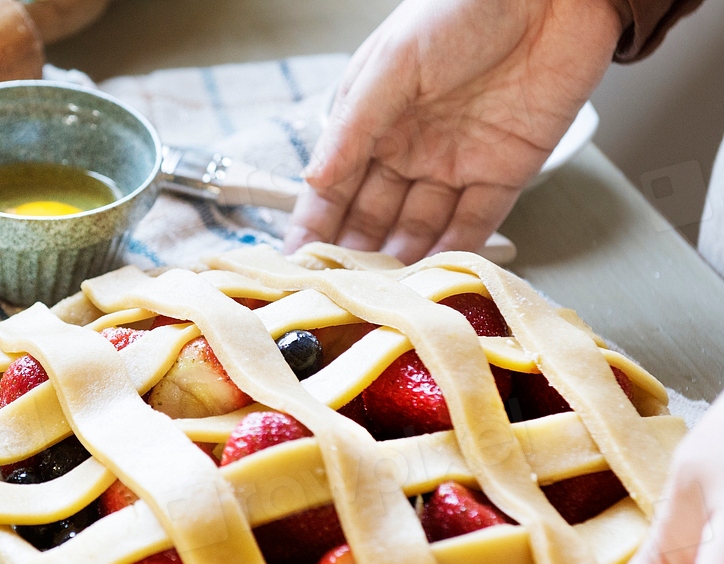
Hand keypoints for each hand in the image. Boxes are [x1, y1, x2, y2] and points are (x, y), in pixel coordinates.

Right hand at [286, 0, 626, 262]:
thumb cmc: (465, 5)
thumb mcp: (394, 63)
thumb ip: (354, 126)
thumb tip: (313, 179)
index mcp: (373, 120)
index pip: (333, 187)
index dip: (314, 227)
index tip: (296, 266)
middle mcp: (409, 148)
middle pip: (372, 217)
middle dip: (355, 256)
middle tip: (340, 293)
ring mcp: (455, 164)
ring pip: (419, 229)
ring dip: (401, 263)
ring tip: (383, 297)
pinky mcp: (505, 173)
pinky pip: (474, 224)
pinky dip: (454, 252)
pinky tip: (432, 278)